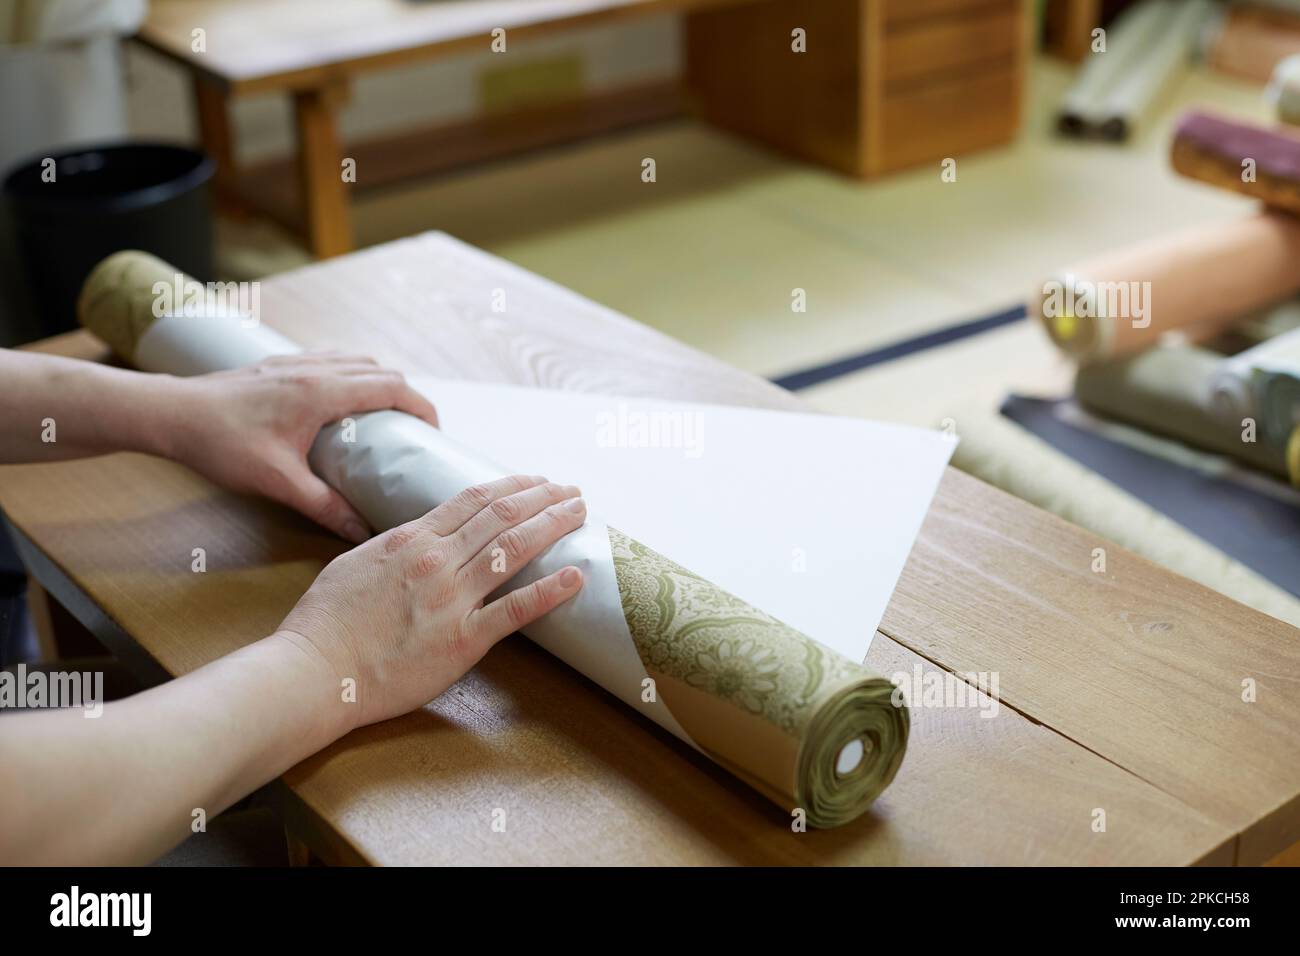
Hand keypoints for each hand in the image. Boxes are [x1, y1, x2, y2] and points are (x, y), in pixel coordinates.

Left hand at [162, 352, 439, 542]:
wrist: (171, 414)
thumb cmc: (222, 444)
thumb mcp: (278, 482)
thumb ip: (324, 506)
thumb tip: (360, 532)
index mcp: (322, 392)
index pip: (391, 386)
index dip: (421, 406)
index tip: (433, 431)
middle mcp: (314, 368)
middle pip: (379, 370)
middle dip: (404, 396)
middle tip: (411, 430)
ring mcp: (295, 362)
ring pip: (355, 360)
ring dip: (377, 381)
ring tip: (381, 416)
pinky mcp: (278, 364)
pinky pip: (330, 359)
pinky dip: (350, 374)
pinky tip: (339, 401)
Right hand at [275, 474, 586, 730]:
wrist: (314, 670)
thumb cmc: (325, 623)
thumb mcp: (356, 564)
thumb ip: (394, 547)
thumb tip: (416, 537)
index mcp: (411, 539)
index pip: (473, 500)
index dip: (511, 486)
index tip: (535, 480)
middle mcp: (436, 560)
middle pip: (501, 516)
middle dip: (543, 497)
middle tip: (571, 490)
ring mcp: (451, 598)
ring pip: (514, 549)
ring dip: (553, 526)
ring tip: (580, 513)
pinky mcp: (462, 639)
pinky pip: (515, 609)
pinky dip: (549, 590)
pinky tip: (576, 577)